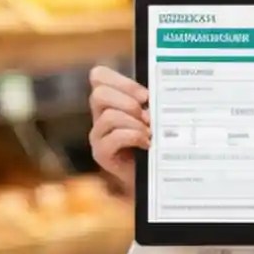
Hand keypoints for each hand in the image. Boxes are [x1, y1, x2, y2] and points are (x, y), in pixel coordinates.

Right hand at [88, 66, 149, 193]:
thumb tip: (155, 92)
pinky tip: (146, 143)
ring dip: (134, 122)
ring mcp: (98, 135)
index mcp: (110, 101)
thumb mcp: (152, 116)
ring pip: (108, 115)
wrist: (153, 176)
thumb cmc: (154, 142)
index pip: (99, 76)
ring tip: (149, 132)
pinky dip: (133, 136)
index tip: (145, 96)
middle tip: (147, 114)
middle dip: (127, 100)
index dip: (121, 81)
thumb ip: (148, 102)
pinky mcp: (101, 153)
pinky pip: (113, 137)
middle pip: (99, 93)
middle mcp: (99, 116)